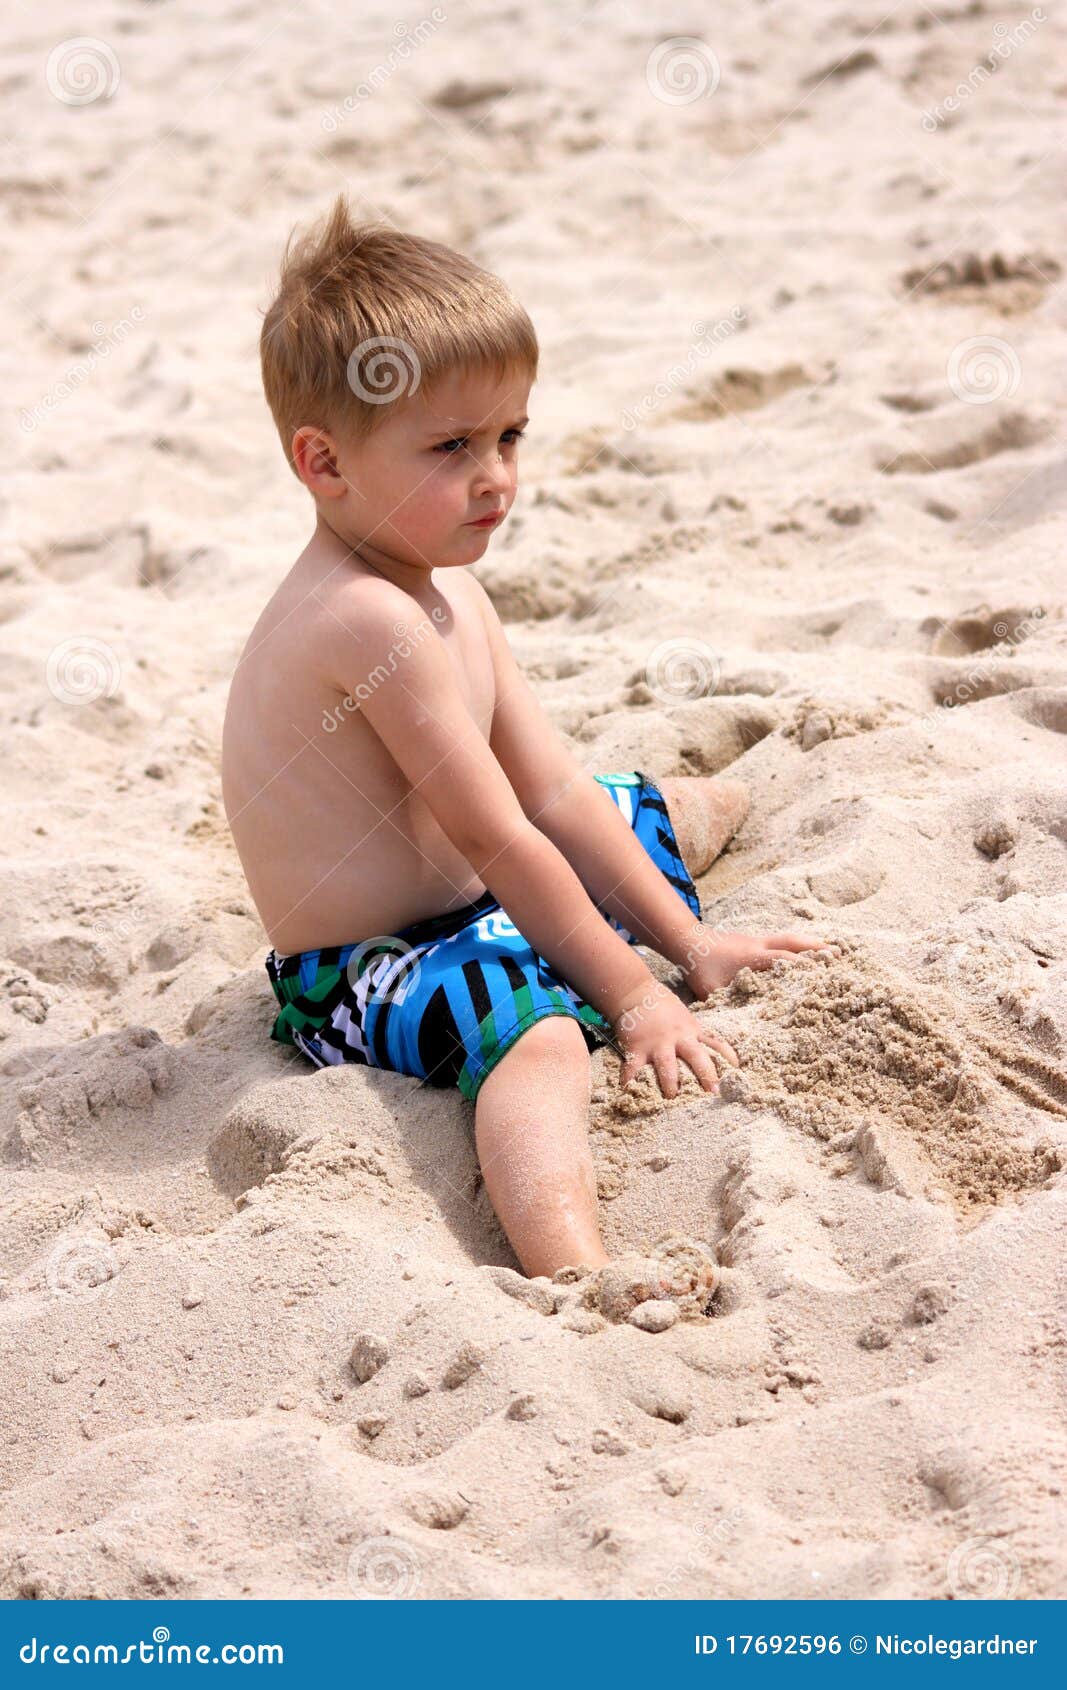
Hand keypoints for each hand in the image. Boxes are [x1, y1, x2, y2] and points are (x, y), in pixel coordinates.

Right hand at [612, 978, 739, 1098]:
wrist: (637, 994)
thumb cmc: (665, 1010)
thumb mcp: (687, 1020)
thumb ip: (698, 1038)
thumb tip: (718, 1058)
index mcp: (693, 1032)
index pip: (716, 1045)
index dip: (729, 1059)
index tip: (737, 1076)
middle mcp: (678, 1038)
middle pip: (696, 1057)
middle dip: (706, 1076)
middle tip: (714, 1094)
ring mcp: (657, 1044)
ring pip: (667, 1066)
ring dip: (670, 1084)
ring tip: (672, 1099)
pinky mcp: (636, 1048)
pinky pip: (633, 1068)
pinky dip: (630, 1082)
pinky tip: (630, 1093)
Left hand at [682, 927, 836, 999]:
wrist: (687, 940)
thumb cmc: (700, 968)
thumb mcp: (712, 992)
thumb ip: (728, 1008)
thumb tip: (741, 1029)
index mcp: (753, 959)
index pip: (785, 960)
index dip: (805, 966)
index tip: (825, 973)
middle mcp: (760, 946)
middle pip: (794, 943)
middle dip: (816, 949)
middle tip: (838, 955)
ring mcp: (758, 940)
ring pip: (789, 938)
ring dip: (809, 944)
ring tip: (829, 951)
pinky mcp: (754, 940)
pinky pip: (781, 940)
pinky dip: (796, 944)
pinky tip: (804, 951)